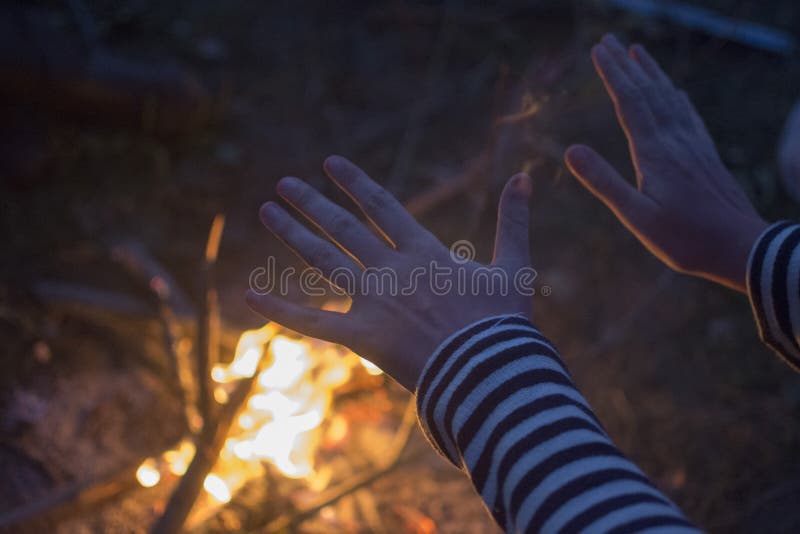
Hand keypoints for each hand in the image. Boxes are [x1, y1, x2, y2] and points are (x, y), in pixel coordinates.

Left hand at [246, 156, 534, 390]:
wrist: (490, 374)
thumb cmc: (504, 324)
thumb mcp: (514, 267)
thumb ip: (514, 222)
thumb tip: (525, 177)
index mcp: (424, 253)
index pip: (382, 206)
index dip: (355, 183)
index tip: (330, 163)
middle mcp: (392, 271)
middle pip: (343, 229)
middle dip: (312, 203)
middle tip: (284, 183)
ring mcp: (373, 302)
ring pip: (324, 261)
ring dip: (293, 234)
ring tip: (266, 210)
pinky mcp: (361, 337)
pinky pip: (313, 322)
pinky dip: (280, 309)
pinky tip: (248, 294)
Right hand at [565, 34, 766, 292]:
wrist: (740, 246)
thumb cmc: (684, 238)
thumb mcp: (636, 216)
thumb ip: (604, 182)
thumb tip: (570, 150)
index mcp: (655, 152)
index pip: (629, 102)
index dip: (613, 74)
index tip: (597, 49)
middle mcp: (676, 140)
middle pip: (648, 91)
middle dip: (626, 64)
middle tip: (608, 40)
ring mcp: (694, 144)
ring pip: (669, 97)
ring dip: (651, 72)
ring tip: (637, 52)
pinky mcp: (706, 154)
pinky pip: (688, 114)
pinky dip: (676, 95)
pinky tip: (675, 92)